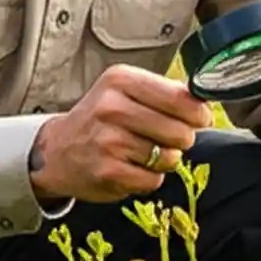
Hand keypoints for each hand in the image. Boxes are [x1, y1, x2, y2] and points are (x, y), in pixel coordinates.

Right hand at [28, 64, 212, 202]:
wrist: (57, 150)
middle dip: (182, 138)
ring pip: (169, 157)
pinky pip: (154, 179)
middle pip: (180, 130)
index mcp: (121, 80)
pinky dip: (149, 177)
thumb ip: (163, 92)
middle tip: (166, 138)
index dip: (198, 112)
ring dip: (164, 159)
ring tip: (142, 152)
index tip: (201, 118)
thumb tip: (204, 102)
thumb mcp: (124, 90)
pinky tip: (130, 167)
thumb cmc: (100, 118)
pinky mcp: (109, 172)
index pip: (180, 97)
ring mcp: (109, 141)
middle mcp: (112, 107)